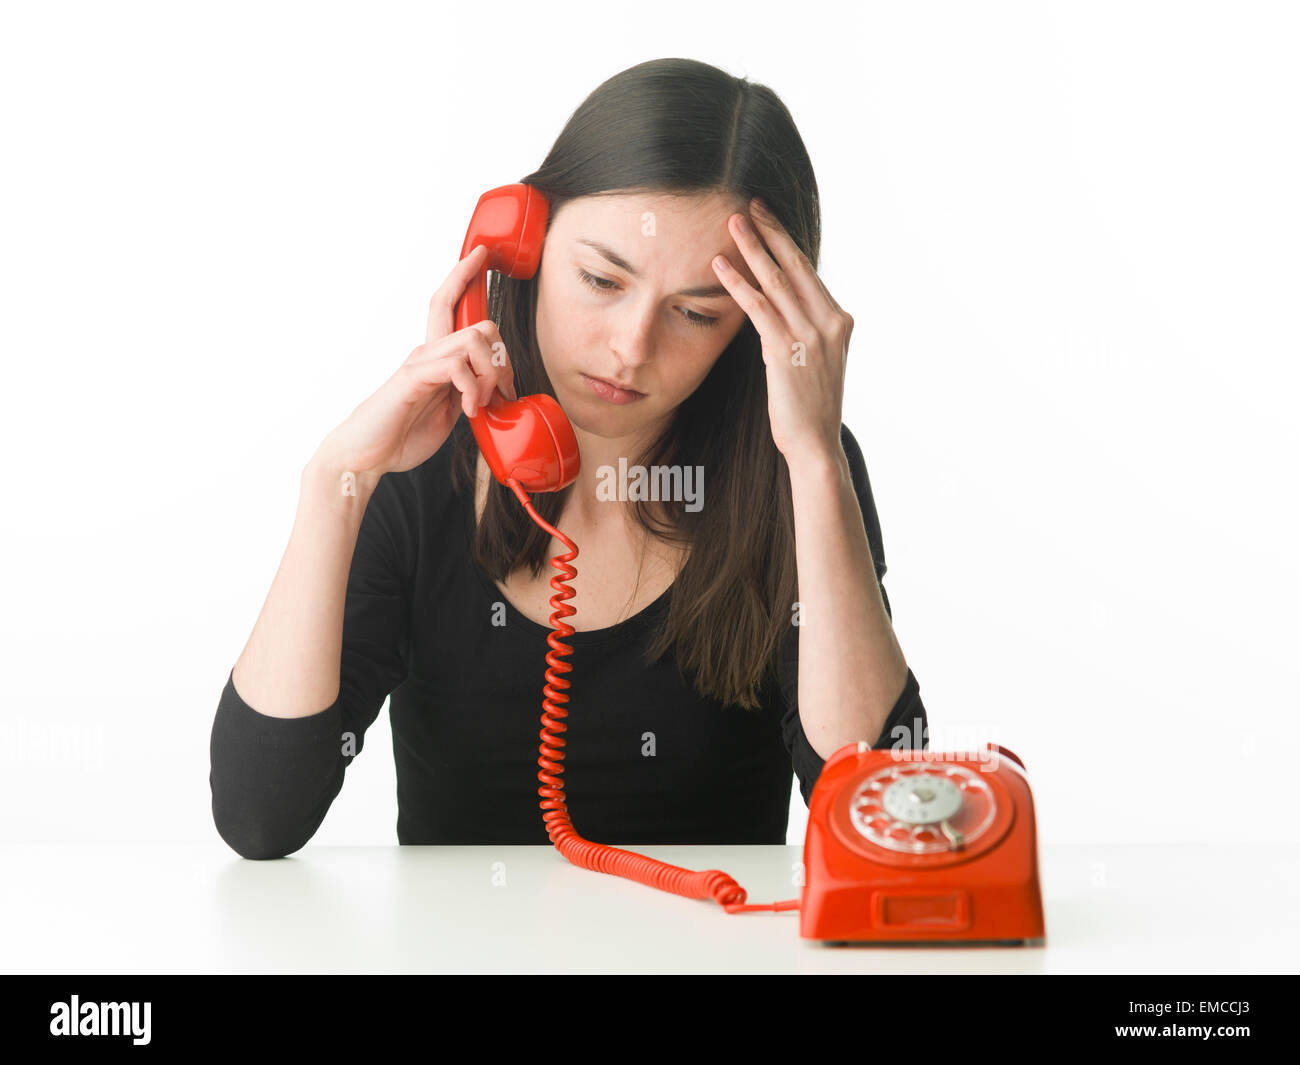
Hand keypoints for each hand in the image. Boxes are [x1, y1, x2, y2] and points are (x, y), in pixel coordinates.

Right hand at [317, 244, 517, 479]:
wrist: (363, 458)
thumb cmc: (400, 436)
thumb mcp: (447, 413)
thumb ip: (467, 393)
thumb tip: (494, 389)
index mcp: (435, 358)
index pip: (449, 304)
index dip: (464, 276)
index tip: (481, 255)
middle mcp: (427, 352)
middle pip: (479, 323)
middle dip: (503, 358)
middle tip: (502, 393)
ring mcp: (419, 363)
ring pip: (473, 340)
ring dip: (490, 375)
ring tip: (480, 404)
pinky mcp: (411, 379)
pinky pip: (455, 365)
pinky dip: (473, 389)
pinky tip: (469, 410)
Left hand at [710, 197, 853, 468]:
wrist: (817, 445)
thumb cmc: (811, 410)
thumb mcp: (819, 363)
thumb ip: (808, 332)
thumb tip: (786, 311)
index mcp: (839, 321)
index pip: (809, 272)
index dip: (787, 243)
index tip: (769, 219)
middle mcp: (829, 321)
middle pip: (795, 265)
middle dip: (771, 232)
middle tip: (751, 205)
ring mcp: (809, 335)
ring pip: (776, 280)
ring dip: (751, 248)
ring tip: (732, 223)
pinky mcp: (785, 350)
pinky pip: (758, 308)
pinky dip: (737, 284)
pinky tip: (720, 266)